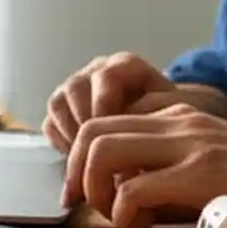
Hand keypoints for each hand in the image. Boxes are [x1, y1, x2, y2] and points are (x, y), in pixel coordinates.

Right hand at [41, 52, 182, 152]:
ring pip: (58, 104)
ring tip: (89, 162)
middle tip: (98, 156)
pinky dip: (61, 143)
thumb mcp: (176, 110)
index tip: (115, 137)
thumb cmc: (171, 116)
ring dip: (71, 135)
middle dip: (86, 126)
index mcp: (124, 65)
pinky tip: (81, 160)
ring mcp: (76, 88)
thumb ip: (157, 117)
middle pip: (75, 88)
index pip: (106, 76)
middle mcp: (96, 70)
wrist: (164, 122)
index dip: (106, 107)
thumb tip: (130, 137)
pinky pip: (50, 122)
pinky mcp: (63, 109)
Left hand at [61, 104, 226, 227]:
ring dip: (95, 189)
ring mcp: (188, 144)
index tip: (87, 191)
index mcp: (177, 115)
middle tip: (84, 204)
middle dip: (75, 171)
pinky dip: (124, 215)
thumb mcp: (207, 157)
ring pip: (101, 150)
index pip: (106, 120)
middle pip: (92, 130)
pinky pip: (132, 190)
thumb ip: (166, 162)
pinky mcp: (199, 174)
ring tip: (115, 215)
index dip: (85, 158)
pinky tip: (143, 227)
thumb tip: (120, 190)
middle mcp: (177, 121)